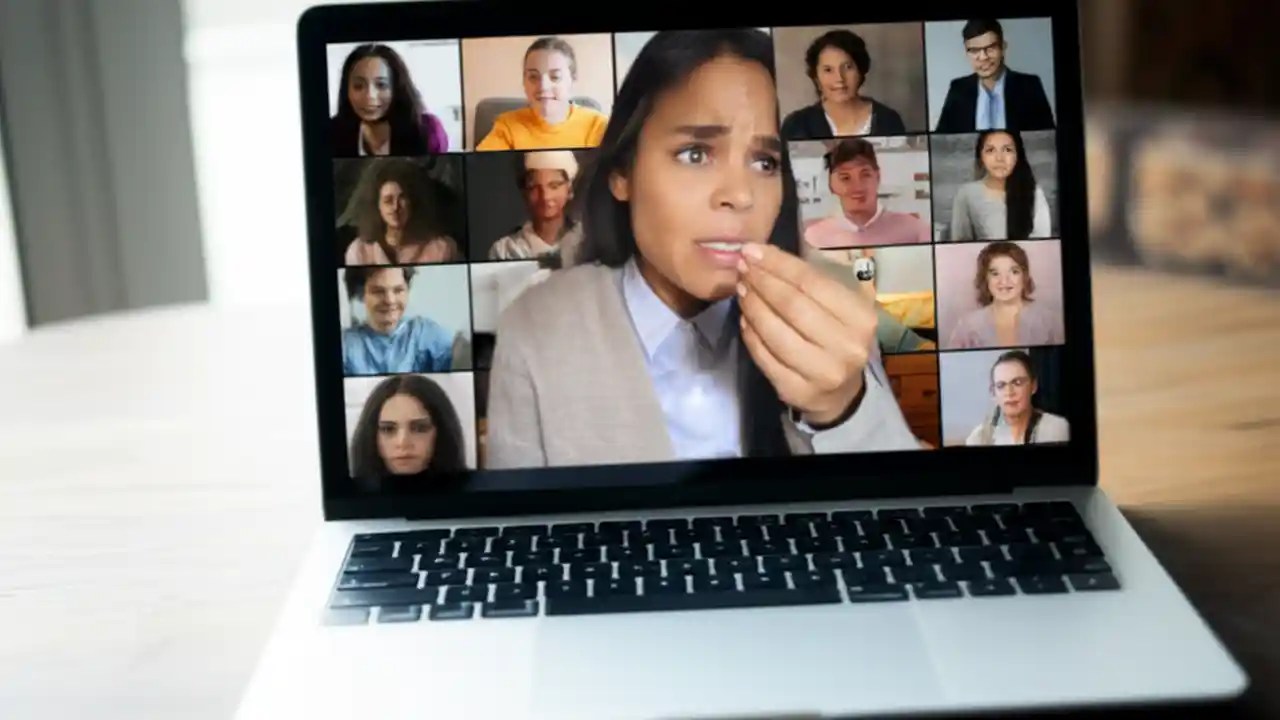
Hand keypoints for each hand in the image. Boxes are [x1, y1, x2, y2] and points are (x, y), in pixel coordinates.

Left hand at [737, 243, 877, 426]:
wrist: (842, 392)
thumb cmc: (839, 337)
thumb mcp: (842, 307)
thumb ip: (813, 282)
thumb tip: (763, 256)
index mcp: (860, 318)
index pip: (812, 283)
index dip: (778, 264)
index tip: (753, 251)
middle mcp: (846, 346)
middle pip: (792, 305)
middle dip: (762, 282)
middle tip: (742, 267)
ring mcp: (821, 372)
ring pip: (775, 332)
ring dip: (753, 306)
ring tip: (742, 289)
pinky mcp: (796, 391)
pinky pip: (764, 357)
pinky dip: (750, 335)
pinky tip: (745, 319)